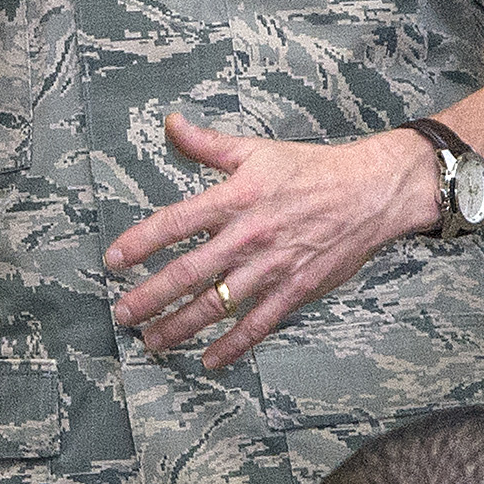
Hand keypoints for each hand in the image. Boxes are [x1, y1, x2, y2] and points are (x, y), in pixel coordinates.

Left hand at [104, 112, 439, 371]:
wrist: (371, 193)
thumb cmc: (311, 169)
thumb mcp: (257, 150)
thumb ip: (209, 144)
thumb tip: (171, 122)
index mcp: (235, 198)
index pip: (175, 223)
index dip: (140, 243)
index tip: (112, 260)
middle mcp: (247, 236)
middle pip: (188, 272)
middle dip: (149, 297)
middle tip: (122, 314)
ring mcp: (271, 268)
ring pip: (216, 305)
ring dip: (179, 326)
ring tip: (151, 341)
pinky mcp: (294, 291)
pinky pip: (257, 324)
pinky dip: (232, 346)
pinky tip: (209, 360)